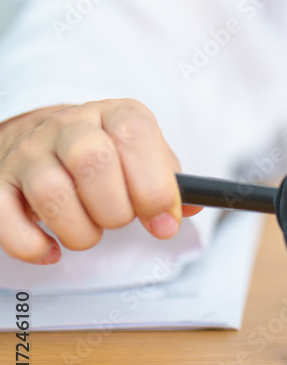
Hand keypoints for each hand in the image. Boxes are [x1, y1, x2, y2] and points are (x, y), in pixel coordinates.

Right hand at [0, 99, 199, 264]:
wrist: (43, 140)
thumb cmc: (108, 157)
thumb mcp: (145, 158)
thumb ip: (171, 184)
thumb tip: (190, 208)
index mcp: (115, 115)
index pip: (135, 135)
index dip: (154, 185)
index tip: (163, 221)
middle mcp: (68, 125)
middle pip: (92, 161)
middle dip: (116, 209)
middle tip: (119, 221)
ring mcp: (28, 151)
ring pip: (51, 193)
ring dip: (79, 231)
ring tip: (88, 232)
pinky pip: (5, 217)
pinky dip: (32, 245)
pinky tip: (51, 249)